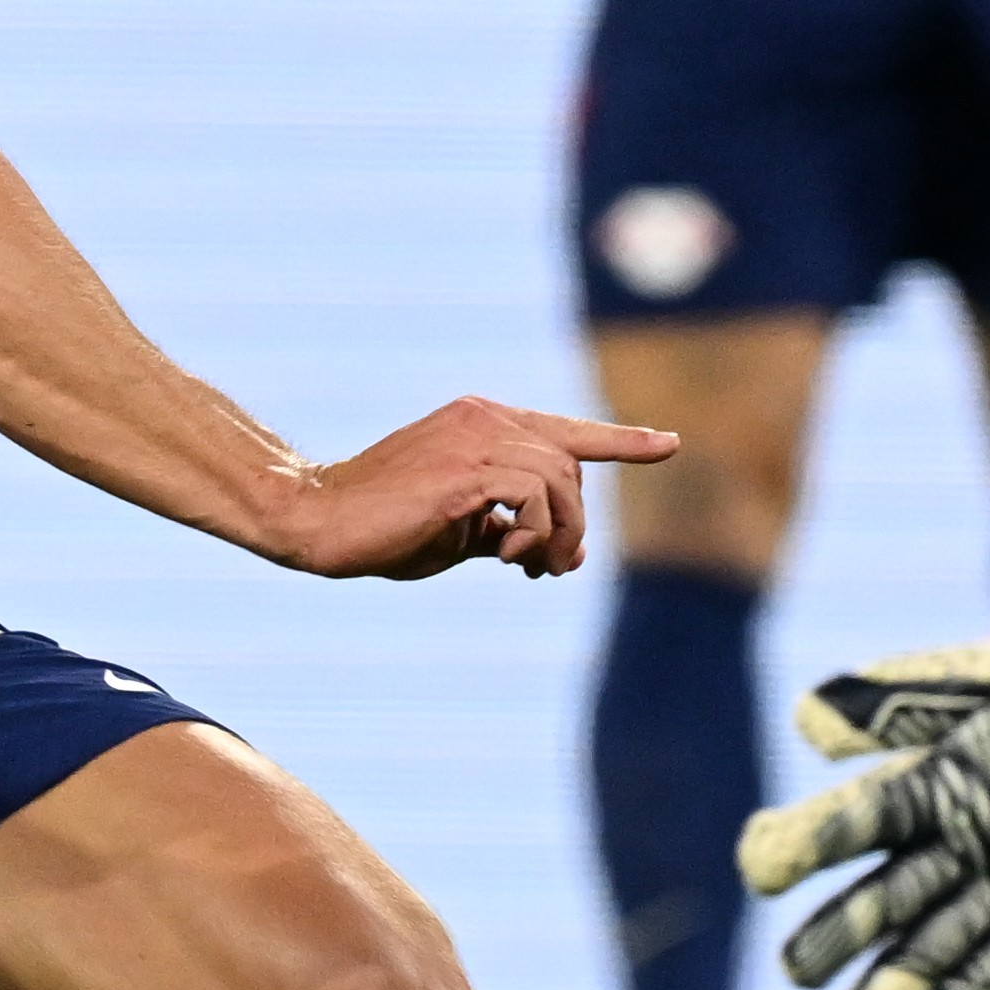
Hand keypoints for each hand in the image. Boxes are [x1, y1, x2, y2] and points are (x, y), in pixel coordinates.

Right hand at [268, 398, 672, 579]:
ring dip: (559, 535)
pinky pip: (534, 497)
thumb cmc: (386, 530)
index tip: (667, 445)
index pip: (565, 429)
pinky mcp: (465, 468)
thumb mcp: (461, 531)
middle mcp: (485, 419)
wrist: (322, 521)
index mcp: (484, 424)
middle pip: (571, 467)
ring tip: (532, 569)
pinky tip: (504, 558)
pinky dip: (533, 534)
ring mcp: (475, 438)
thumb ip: (507, 529)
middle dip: (574, 525)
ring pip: (561, 481)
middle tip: (553, 570)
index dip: (620, 441)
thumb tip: (557, 552)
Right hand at [737, 602, 989, 989]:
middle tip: (801, 964)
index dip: (800, 846)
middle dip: (835, 938)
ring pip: (925, 952)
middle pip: (877, 904)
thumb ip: (898, 696)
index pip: (847, 824)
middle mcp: (948, 847)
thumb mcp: (983, 681)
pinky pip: (989, 976)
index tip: (762, 866)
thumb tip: (804, 723)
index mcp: (922, 787)